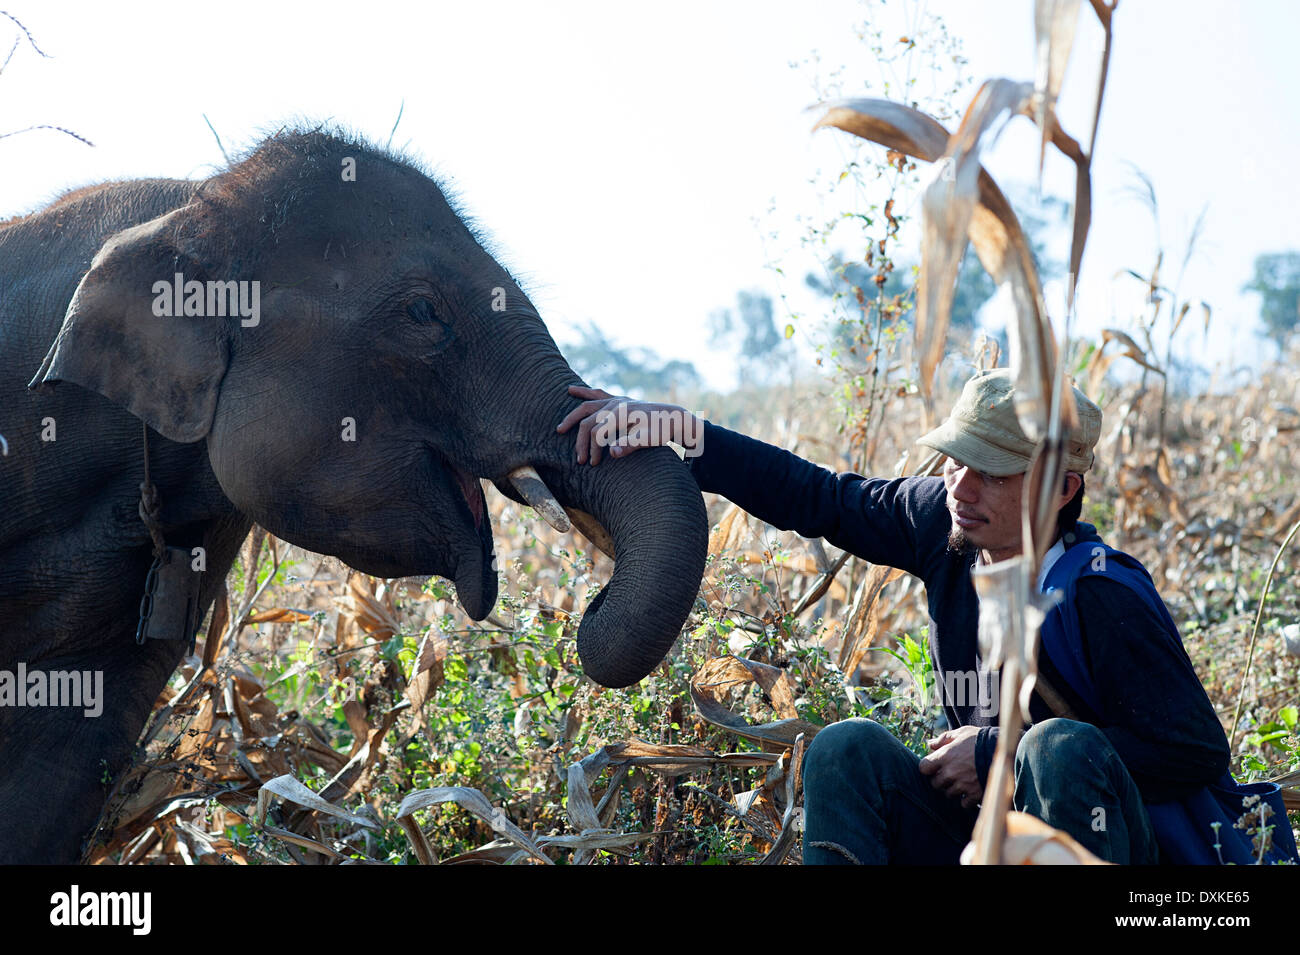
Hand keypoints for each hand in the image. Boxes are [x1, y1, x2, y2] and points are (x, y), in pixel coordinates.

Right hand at [555, 384, 701, 465]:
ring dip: (573, 416)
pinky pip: (597, 394)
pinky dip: (584, 393)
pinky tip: (572, 390)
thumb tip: (611, 453)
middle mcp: (616, 404)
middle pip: (588, 420)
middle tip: (578, 458)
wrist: (673, 417)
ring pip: (588, 405)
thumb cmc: (662, 430)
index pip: (596, 431)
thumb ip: (629, 445)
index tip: (593, 464)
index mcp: (621, 413)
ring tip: (560, 428)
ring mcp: (617, 400)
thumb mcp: (648, 440)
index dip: (592, 449)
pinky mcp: (620, 400)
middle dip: (580, 440)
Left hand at [918, 725, 982, 808]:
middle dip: (940, 779)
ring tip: (961, 781)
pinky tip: (971, 790)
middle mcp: (950, 772)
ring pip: (948, 794)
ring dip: (953, 789)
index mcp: (944, 756)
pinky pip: (963, 803)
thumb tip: (930, 745)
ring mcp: (962, 785)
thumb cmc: (980, 740)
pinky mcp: (974, 794)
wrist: (1003, 752)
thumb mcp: (961, 733)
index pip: (923, 768)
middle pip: (935, 784)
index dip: (927, 767)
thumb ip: (943, 739)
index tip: (933, 766)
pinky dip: (966, 799)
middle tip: (949, 774)